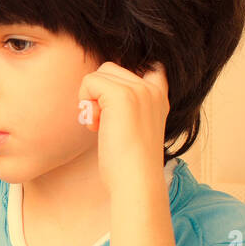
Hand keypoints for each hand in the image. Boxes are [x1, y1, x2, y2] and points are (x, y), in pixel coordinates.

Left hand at [76, 61, 169, 196]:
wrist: (136, 181)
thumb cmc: (129, 162)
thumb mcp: (135, 125)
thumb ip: (127, 104)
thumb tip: (98, 88)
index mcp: (160, 95)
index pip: (143, 64)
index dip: (117, 82)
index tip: (114, 109)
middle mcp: (153, 88)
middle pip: (110, 69)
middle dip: (99, 94)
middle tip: (104, 123)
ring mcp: (139, 90)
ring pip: (99, 74)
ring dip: (91, 99)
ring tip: (100, 125)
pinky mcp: (121, 96)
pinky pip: (89, 81)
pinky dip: (85, 103)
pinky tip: (95, 125)